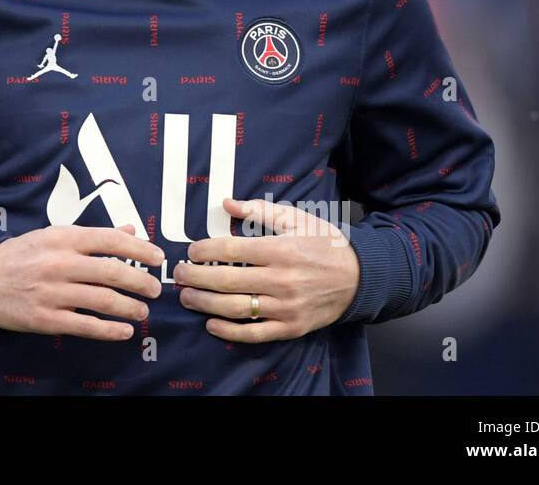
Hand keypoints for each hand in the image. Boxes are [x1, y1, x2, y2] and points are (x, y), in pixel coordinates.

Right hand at [0, 224, 164, 340]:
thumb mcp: (54, 235)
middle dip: (141, 281)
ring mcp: (53, 292)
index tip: (158, 257)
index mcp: (63, 238)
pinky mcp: (46, 318)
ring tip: (142, 311)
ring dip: (130, 308)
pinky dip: (110, 331)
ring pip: (103, 300)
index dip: (140, 248)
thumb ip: (94, 235)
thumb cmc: (23, 254)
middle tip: (155, 289)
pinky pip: (85, 326)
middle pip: (112, 271)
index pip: (110, 240)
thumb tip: (130, 229)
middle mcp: (60, 263)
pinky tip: (124, 332)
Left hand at [174, 198, 360, 342]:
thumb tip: (227, 204)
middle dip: (195, 277)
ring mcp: (286, 307)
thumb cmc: (324, 244)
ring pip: (236, 308)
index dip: (204, 250)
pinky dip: (229, 331)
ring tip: (186, 296)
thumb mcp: (296, 219)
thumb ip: (260, 211)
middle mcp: (282, 279)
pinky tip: (211, 323)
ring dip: (204, 303)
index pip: (231, 249)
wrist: (360, 278)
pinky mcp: (290, 327)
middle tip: (178, 274)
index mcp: (280, 250)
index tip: (191, 251)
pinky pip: (255, 333)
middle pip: (227, 280)